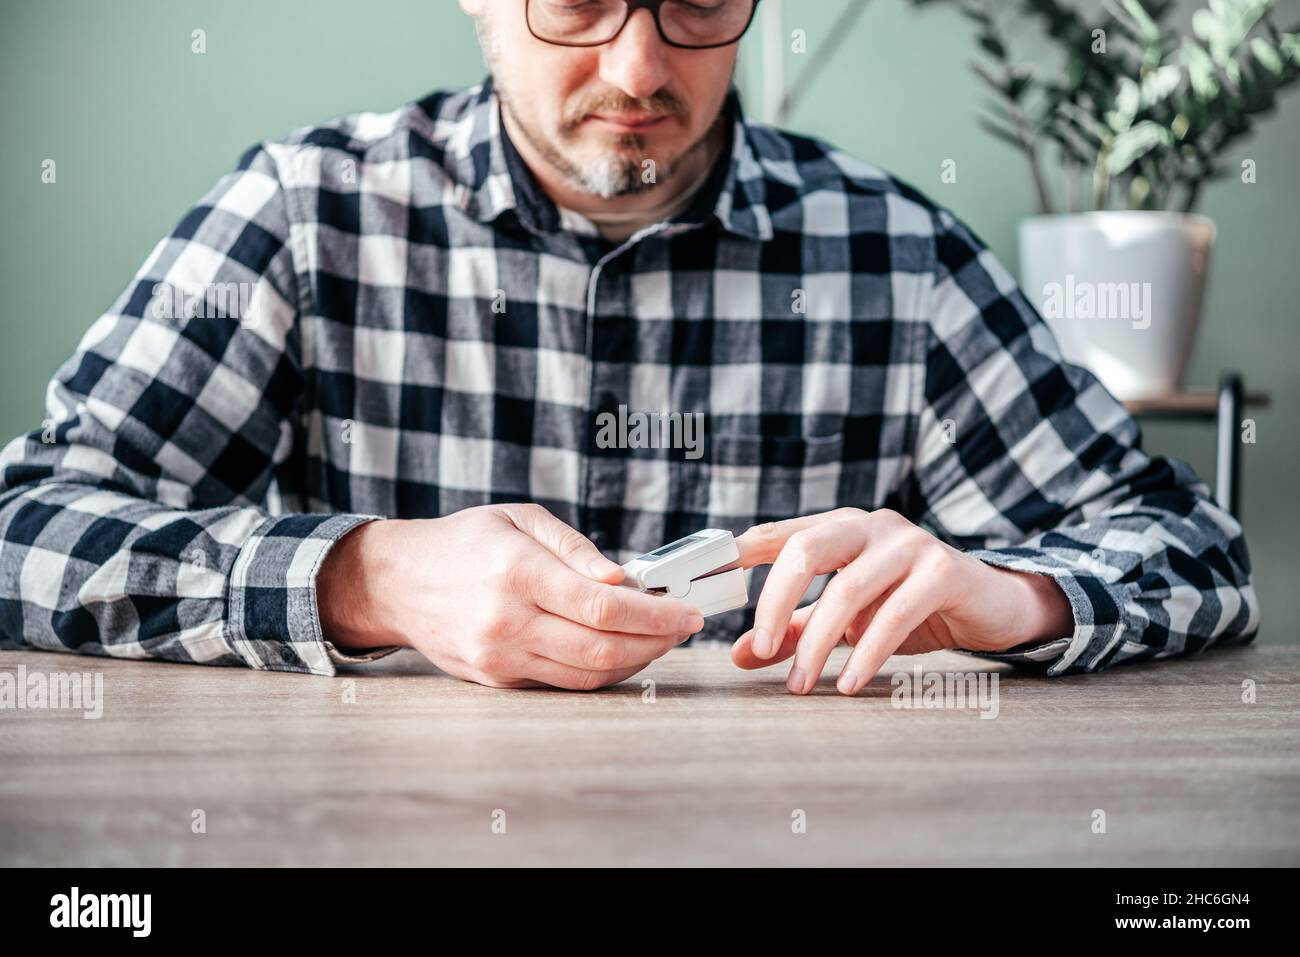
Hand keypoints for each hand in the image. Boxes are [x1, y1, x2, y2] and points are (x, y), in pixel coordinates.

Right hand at [318, 503, 704, 689]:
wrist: (397, 582)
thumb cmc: (465, 541)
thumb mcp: (521, 519)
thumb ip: (576, 550)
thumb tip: (624, 579)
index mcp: (516, 573)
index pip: (602, 607)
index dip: (656, 614)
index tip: (689, 610)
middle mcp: (506, 622)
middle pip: (602, 649)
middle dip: (657, 641)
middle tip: (685, 627)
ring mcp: (500, 658)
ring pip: (587, 674)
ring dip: (635, 661)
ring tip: (660, 638)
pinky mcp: (497, 680)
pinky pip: (563, 682)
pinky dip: (601, 670)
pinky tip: (622, 650)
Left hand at [729, 508, 1072, 694]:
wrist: (993, 608)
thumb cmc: (912, 607)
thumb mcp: (847, 621)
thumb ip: (795, 632)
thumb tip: (740, 654)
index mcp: (842, 530)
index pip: (782, 532)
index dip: (743, 550)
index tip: (709, 577)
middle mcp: (872, 526)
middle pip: (808, 549)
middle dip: (775, 601)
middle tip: (759, 649)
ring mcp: (910, 544)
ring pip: (849, 588)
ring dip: (819, 642)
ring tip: (801, 684)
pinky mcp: (943, 572)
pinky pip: (895, 613)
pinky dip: (867, 652)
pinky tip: (849, 682)